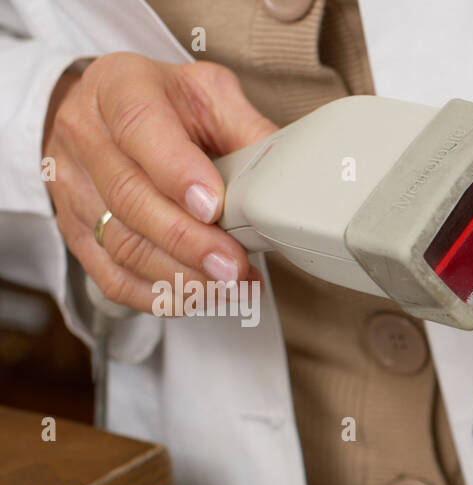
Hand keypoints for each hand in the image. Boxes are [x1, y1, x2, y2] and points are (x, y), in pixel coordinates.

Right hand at [42, 53, 276, 312]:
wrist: (108, 114)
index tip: (213, 206)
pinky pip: (110, 277)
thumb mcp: (209, 96)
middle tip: (233, 266)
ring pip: (121, 244)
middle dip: (188, 241)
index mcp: (120, 88)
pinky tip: (200, 297)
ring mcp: (73, 186)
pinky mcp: (75, 230)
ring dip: (181, 276)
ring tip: (230, 287)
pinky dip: (159, 296)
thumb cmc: (166, 105)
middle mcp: (87, 136)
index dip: (176, 172)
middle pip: (130, 198)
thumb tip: (287, 175)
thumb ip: (246, 129)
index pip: (140, 128)